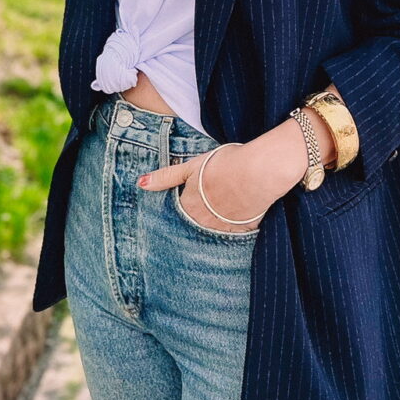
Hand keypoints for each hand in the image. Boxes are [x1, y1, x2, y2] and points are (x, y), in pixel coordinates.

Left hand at [138, 141, 288, 232]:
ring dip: (213, 227)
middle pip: (194, 226)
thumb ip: (166, 177)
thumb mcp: (192, 166)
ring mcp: (224, 229)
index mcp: (189, 206)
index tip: (189, 204)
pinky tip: (238, 218)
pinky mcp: (244, 231)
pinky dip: (234, 229)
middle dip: (195, 222)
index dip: (183, 208)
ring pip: (213, 232)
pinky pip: (235, 235)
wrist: (259, 170)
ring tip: (221, 212)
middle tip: (206, 208)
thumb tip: (140, 184)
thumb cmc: (226, 163)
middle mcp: (203, 222)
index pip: (177, 215)